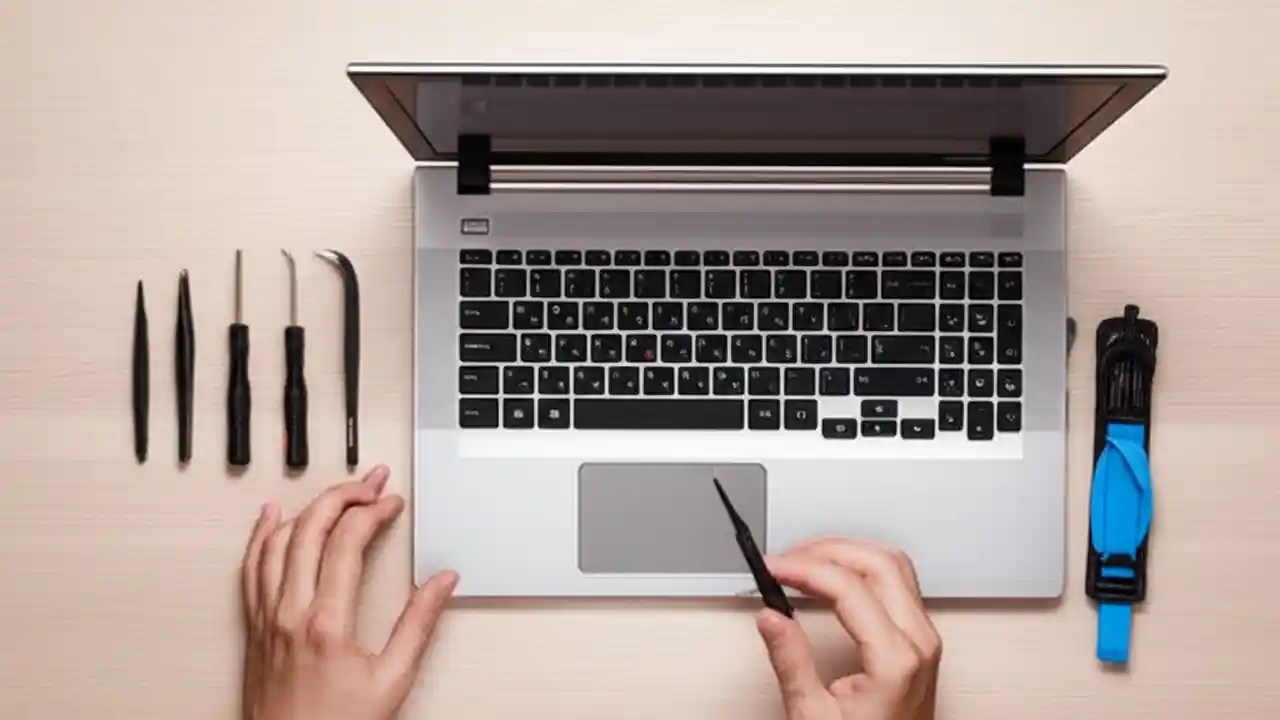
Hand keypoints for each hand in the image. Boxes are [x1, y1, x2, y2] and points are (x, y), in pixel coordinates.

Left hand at [241, 466, 458, 719]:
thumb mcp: (392, 680)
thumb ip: (418, 625)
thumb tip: (441, 583)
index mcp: (327, 622)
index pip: (348, 542)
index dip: (373, 512)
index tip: (391, 503)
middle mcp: (290, 613)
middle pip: (311, 529)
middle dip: (344, 495)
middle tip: (370, 484)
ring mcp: (267, 618)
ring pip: (279, 542)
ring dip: (309, 508)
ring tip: (336, 492)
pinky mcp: (254, 628)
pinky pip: (251, 568)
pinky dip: (261, 536)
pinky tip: (270, 518)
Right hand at [756, 539, 940, 719]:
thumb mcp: (813, 717)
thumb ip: (791, 662)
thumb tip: (770, 616)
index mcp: (896, 659)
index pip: (849, 586)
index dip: (804, 568)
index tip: (773, 568)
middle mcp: (919, 642)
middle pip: (879, 562)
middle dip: (827, 549)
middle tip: (786, 559)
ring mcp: (925, 640)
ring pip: (894, 566)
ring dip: (848, 554)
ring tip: (804, 562)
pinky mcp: (920, 642)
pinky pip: (899, 585)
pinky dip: (863, 570)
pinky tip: (831, 578)